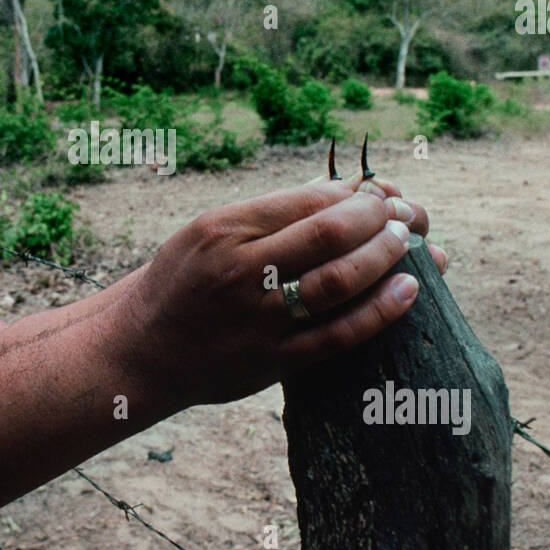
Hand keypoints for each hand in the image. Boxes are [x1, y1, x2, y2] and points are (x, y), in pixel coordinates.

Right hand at [113, 178, 438, 408]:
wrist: (142, 349)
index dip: (354, 194)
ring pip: (337, 282)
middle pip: (328, 235)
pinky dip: (378, 312)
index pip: (305, 200)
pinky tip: (407, 291)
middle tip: (402, 215)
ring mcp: (257, 319)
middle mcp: (240, 271)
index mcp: (222, 230)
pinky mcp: (272, 361)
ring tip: (406, 244)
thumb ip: (269, 212)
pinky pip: (337, 335)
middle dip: (378, 219)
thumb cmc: (182, 281)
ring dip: (383, 258)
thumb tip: (337, 188)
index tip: (379, 193)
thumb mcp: (207, 232)